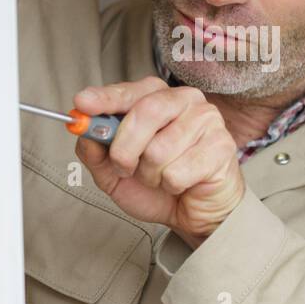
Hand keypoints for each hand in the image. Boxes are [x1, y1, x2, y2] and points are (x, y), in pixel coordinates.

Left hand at [73, 78, 246, 248]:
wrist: (193, 212)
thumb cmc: (158, 184)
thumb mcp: (114, 171)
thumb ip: (95, 150)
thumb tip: (83, 131)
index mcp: (158, 97)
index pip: (128, 92)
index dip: (105, 98)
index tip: (83, 103)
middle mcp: (185, 100)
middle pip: (145, 113)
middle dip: (125, 149)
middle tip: (125, 167)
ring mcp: (207, 120)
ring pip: (159, 150)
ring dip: (150, 174)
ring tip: (160, 176)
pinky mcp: (221, 146)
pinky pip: (178, 172)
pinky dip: (171, 185)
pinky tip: (181, 182)